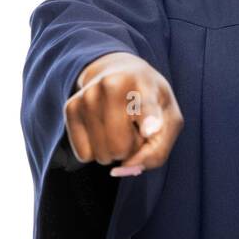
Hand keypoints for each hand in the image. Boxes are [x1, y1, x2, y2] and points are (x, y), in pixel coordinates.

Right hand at [64, 52, 183, 177]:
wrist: (117, 70)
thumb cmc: (149, 100)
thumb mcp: (169, 118)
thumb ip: (158, 150)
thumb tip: (126, 168)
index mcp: (144, 84)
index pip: (146, 106)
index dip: (149, 120)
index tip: (151, 130)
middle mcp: (111, 85)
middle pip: (120, 148)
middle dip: (131, 149)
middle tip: (134, 129)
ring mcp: (87, 96)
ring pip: (101, 155)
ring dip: (114, 150)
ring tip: (120, 126)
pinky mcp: (70, 107)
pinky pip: (83, 155)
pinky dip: (96, 150)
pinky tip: (103, 128)